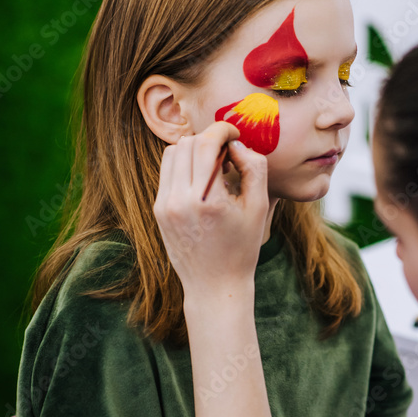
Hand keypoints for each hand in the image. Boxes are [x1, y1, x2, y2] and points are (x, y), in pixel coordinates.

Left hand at [153, 121, 268, 299]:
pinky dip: (183, 165)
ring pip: (172, 153)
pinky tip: (201, 178)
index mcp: (208, 201)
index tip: (234, 135)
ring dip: (194, 149)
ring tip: (213, 165)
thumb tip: (236, 144)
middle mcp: (180, 201)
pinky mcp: (158, 210)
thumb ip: (254, 168)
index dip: (222, 130)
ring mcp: (165, 205)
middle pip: (188, 143)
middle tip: (228, 153)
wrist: (214, 286)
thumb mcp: (259, 207)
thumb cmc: (242, 248)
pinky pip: (167, 171)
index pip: (206, 143)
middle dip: (209, 139)